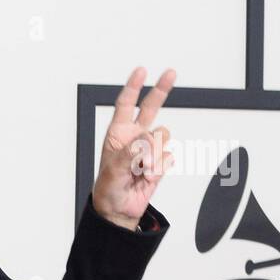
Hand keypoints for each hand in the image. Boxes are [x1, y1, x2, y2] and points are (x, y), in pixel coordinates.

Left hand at [93, 67, 176, 228]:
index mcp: (118, 134)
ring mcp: (149, 149)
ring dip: (154, 153)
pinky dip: (160, 167)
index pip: (125, 105)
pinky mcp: (161, 161)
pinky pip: (169, 156)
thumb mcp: (113, 169)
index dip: (133, 87)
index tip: (141, 70)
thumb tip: (147, 138)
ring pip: (163, 136)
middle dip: (161, 90)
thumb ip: (131, 152)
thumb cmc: (108, 188)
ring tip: (140, 169)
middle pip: (150, 107)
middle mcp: (135, 137)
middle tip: (170, 73)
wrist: (119, 209)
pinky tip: (147, 177)